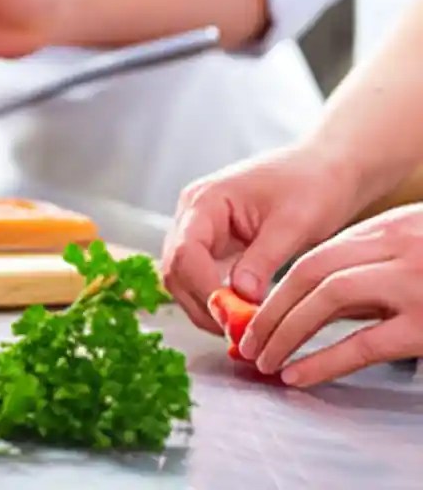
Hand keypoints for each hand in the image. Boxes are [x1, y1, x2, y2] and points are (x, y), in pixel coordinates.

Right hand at [161, 143, 361, 333]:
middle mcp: (192, 216)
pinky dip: (217, 301)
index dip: (204, 289)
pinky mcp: (213, 245)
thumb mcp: (294, 223)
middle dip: (202, 305)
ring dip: (207, 308)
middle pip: (176, 271)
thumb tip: (241, 298)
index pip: (185, 253)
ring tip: (243, 329)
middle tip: (238, 334)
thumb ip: (263, 260)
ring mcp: (200, 230)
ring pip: (184, 280)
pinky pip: (202, 278)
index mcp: (205, 201)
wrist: (327, 169)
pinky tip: (242, 316)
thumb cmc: (313, 184)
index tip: (234, 317)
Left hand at [238, 205, 422, 386]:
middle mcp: (397, 249)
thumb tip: (313, 308)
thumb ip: (367, 272)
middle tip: (246, 339)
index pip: (316, 256)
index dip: (278, 289)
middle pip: (313, 272)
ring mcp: (412, 284)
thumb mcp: (410, 253)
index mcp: (390, 229)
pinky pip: (364, 344)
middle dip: (271, 309)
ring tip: (261, 358)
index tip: (254, 313)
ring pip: (329, 298)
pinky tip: (295, 374)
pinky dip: (322, 361)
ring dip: (285, 331)